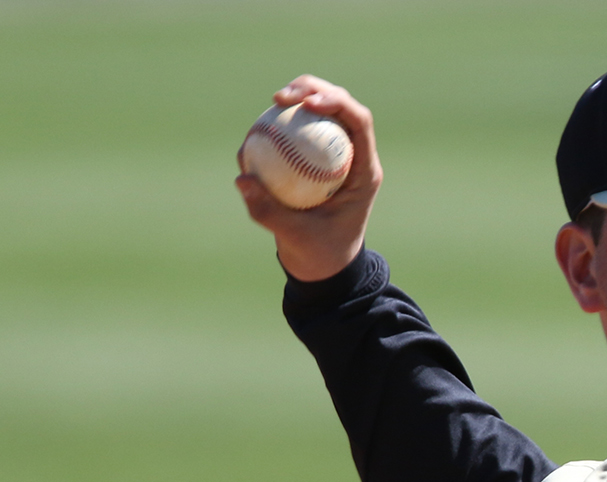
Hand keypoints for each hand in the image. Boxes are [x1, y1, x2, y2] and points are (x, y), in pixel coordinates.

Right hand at [235, 75, 382, 281]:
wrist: (322, 267)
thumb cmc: (318, 254)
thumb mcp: (295, 237)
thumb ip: (269, 210)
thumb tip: (242, 178)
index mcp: (364, 171)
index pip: (359, 123)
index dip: (336, 102)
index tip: (306, 103)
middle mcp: (352, 156)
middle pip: (340, 106)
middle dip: (313, 89)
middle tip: (281, 95)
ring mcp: (333, 155)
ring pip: (318, 113)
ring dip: (295, 99)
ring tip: (272, 102)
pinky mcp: (312, 159)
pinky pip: (296, 133)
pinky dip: (278, 127)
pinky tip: (256, 132)